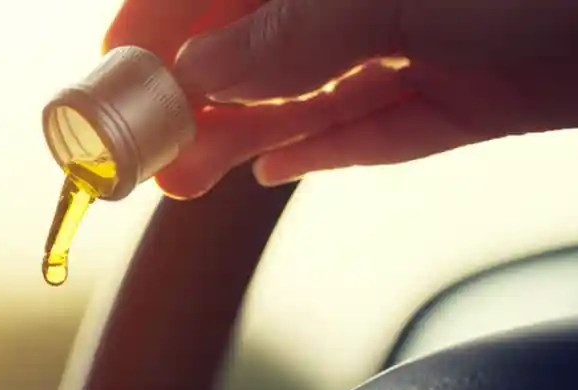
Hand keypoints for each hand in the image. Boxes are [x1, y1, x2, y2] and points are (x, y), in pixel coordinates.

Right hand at [106, 0, 577, 196]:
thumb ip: (293, 34)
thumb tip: (203, 69)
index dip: (159, 23)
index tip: (112, 76)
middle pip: (261, 43)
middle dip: (196, 98)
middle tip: (148, 155)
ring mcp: (422, 37)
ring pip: (308, 92)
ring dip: (244, 134)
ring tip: (187, 178)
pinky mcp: (465, 93)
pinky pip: (374, 126)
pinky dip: (322, 147)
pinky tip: (268, 169)